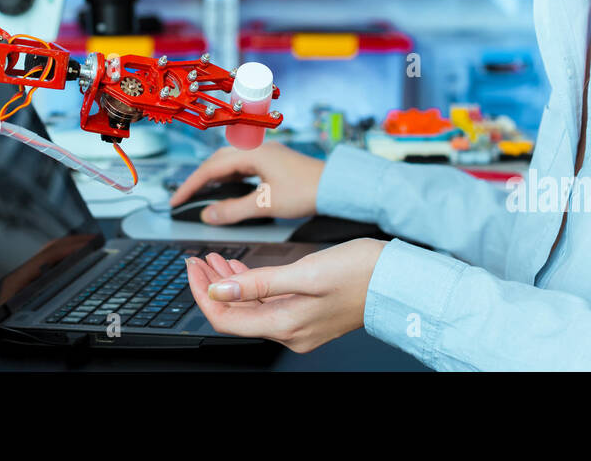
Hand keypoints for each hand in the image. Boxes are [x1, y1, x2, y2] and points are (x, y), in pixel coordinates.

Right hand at [167, 141, 324, 223]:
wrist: (336, 186)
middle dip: (198, 179)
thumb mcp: (265, 205)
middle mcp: (256, 148)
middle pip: (217, 161)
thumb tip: (208, 215)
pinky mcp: (273, 160)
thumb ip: (233, 211)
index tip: (176, 202)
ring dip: (213, 177)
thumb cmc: (306, 191)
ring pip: (229, 162)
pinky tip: (227, 188)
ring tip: (200, 194)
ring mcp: (265, 152)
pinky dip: (229, 177)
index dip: (190, 186)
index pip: (210, 169)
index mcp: (251, 153)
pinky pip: (242, 165)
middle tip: (183, 199)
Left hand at [184, 238, 385, 352]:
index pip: (226, 318)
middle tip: (198, 259)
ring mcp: (300, 324)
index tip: (192, 267)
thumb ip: (259, 282)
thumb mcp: (304, 272)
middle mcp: (290, 332)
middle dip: (212, 285)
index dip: (203, 293)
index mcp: (286, 325)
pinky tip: (243, 268)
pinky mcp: (309, 313)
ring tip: (215, 258)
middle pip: (236, 313)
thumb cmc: (360, 272)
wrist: (398, 280)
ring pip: (251, 307)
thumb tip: (219, 290)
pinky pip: (269, 303)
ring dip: (230, 282)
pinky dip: (252, 285)